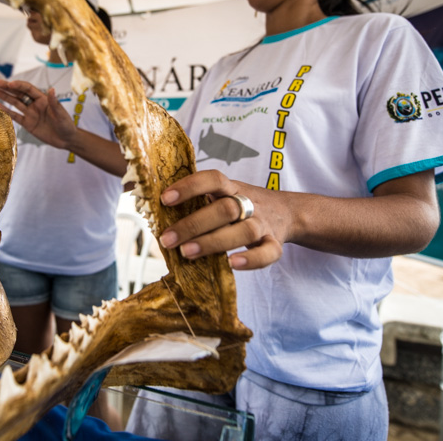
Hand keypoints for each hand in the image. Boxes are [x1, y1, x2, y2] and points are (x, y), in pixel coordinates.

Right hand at [0, 79, 77, 148]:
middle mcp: (35, 104)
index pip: (28, 89)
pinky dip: (7, 111)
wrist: (66, 140)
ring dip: (4, 97)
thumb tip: (52, 89)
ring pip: (15, 103)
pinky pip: (15, 116)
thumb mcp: (61, 114)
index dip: (19, 85)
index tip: (9, 84)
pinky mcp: (28, 123)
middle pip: (19, 93)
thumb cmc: (66, 125)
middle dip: (7, 88)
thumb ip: (54, 103)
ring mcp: (30, 113)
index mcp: (43, 99)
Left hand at [157, 170, 284, 270]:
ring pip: (245, 231)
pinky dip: (252, 259)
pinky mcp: (274, 243)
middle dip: (193, 224)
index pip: (213, 179)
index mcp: (232, 187)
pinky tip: (232, 264)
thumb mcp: (222, 195)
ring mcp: (263, 223)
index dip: (190, 186)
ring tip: (187, 253)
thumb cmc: (241, 205)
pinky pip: (268, 253)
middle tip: (167, 239)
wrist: (286, 212)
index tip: (165, 199)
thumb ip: (198, 203)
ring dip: (214, 242)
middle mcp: (249, 203)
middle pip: (226, 209)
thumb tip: (155, 215)